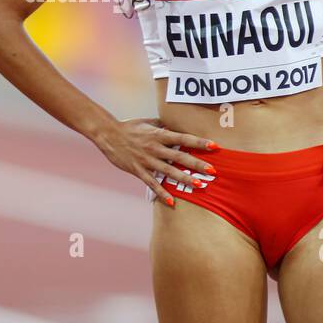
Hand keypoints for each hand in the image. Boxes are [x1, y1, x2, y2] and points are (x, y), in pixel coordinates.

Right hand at [92, 117, 218, 206]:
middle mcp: (155, 148)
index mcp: (159, 134)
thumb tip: (175, 125)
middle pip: (180, 157)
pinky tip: (171, 201)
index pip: (184, 138)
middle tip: (213, 171)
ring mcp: (147, 160)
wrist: (108, 134)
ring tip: (199, 185)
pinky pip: (152, 183)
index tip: (214, 146)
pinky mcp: (138, 170)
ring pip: (169, 171)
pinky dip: (161, 193)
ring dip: (184, 178)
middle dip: (197, 164)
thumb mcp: (148, 121)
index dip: (199, 142)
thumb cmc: (129, 126)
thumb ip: (163, 124)